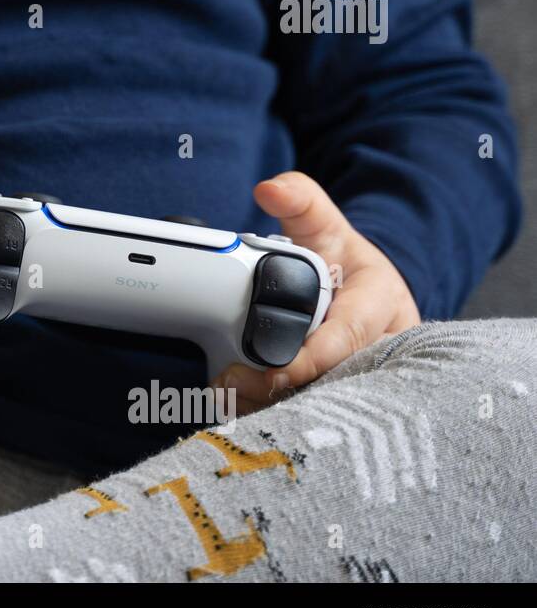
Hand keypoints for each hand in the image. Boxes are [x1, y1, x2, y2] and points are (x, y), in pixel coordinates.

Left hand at [215, 171, 419, 411]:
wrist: (368, 296)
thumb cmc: (350, 265)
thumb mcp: (328, 226)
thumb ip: (300, 201)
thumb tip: (270, 188)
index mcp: (380, 307)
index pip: (348, 337)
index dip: (310, 358)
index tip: (271, 369)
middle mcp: (380, 350)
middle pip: (332, 381)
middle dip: (281, 390)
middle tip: (231, 383)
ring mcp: (364, 381)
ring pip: (321, 406)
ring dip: (272, 408)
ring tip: (227, 396)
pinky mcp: (344, 401)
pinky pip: (313, 418)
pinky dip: (275, 418)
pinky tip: (238, 413)